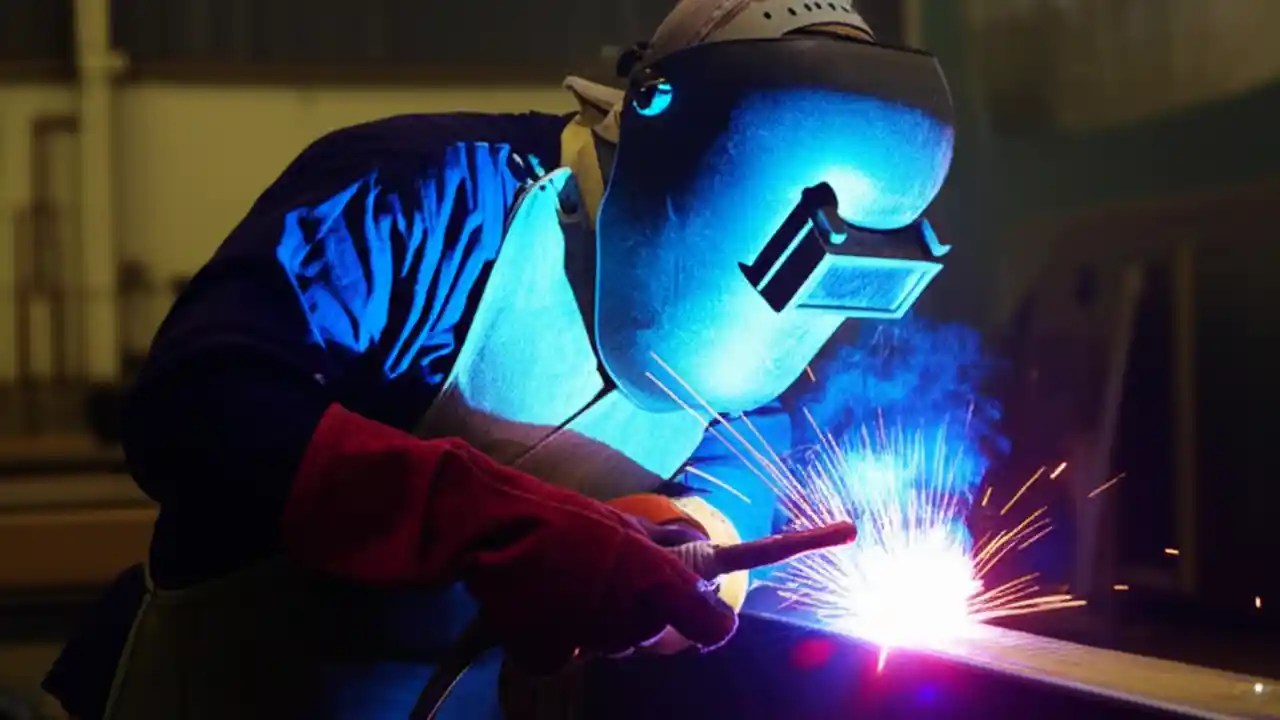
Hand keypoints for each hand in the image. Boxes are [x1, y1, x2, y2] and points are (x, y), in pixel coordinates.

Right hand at [458, 475, 736, 673]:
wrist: (492, 527)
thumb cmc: (561, 518)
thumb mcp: (622, 521)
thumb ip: (666, 539)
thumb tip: (699, 545)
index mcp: (655, 579)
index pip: (710, 623)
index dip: (711, 621)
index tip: (714, 617)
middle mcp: (631, 616)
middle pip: (647, 633)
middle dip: (634, 611)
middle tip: (605, 576)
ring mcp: (590, 641)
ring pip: (607, 645)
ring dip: (594, 624)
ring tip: (567, 585)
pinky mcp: (551, 658)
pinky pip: (565, 656)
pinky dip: (554, 638)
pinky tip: (541, 606)